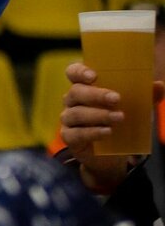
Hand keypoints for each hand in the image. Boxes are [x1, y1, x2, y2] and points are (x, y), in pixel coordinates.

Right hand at [59, 60, 160, 192]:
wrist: (110, 154)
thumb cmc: (118, 122)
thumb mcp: (133, 108)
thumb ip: (144, 97)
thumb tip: (159, 85)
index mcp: (84, 87)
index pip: (73, 73)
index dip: (79, 71)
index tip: (93, 76)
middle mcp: (72, 101)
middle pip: (76, 92)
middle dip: (96, 95)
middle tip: (116, 99)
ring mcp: (68, 119)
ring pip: (76, 113)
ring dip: (99, 114)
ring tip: (119, 117)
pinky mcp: (69, 137)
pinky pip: (77, 133)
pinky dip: (93, 132)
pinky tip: (107, 132)